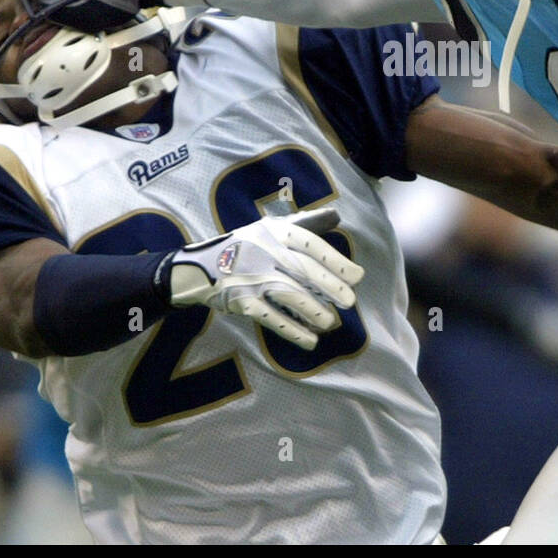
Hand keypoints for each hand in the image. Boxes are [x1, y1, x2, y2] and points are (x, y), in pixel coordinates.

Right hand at [159, 208, 363, 349]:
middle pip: (303, 270)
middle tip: (350, 302)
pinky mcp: (241, 301)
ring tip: (331, 323)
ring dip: (313, 311)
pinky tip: (310, 341)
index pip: (310, 244)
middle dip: (330, 287)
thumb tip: (337, 215)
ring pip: (289, 294)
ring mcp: (251, 277)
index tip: (357, 277)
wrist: (200, 267)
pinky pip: (271, 318)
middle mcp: (264, 251)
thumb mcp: (271, 228)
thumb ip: (305, 223)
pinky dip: (292, 331)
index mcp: (275, 231)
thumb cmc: (245, 246)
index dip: (336, 261)